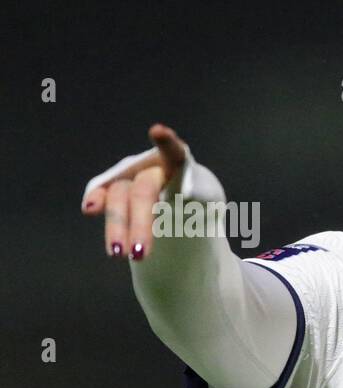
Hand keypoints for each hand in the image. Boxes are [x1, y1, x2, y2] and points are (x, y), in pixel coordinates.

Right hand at [82, 124, 187, 260]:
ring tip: (119, 254)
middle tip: (139, 254)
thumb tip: (191, 193)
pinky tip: (90, 210)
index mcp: (178, 166)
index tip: (158, 132)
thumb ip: (198, 197)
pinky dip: (96, 200)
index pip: (175, 154)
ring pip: (121, 198)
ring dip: (117, 225)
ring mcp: (130, 177)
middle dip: (140, 225)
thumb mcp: (207, 204)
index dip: (167, 144)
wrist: (182, 206)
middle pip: (144, 193)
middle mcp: (150, 168)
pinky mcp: (114, 189)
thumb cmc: (197, 203)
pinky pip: (103, 193)